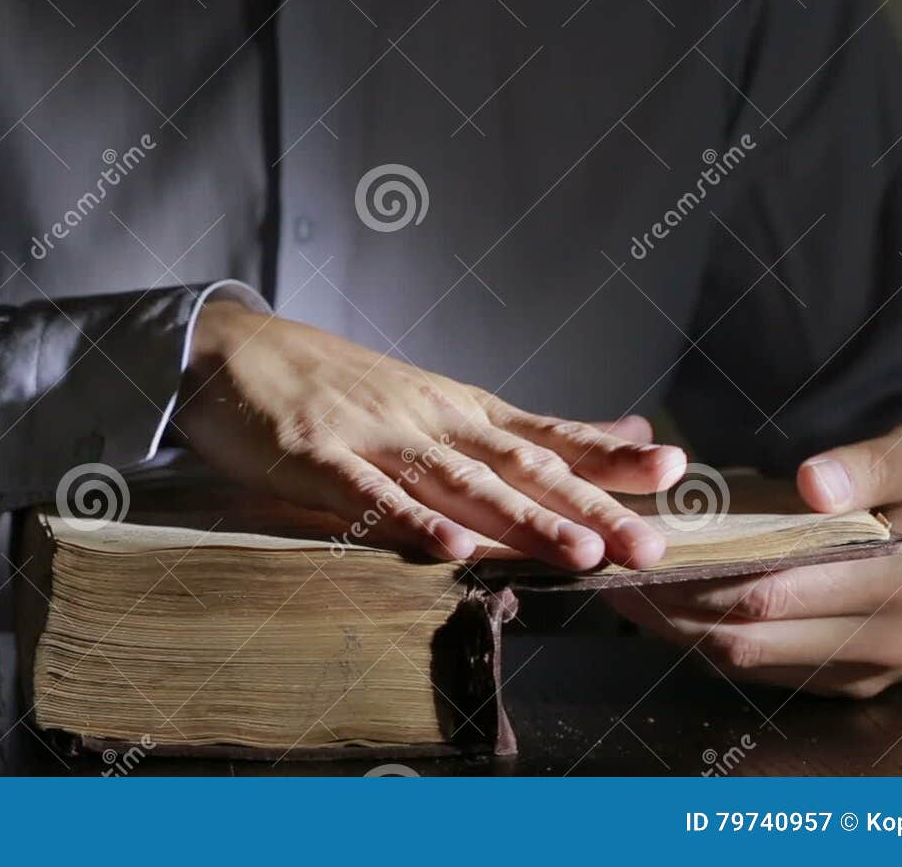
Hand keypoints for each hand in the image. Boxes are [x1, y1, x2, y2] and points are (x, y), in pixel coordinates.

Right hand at [174, 299, 686, 566]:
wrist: (226, 348)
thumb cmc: (327, 382)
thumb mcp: (424, 396)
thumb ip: (500, 430)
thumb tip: (599, 436)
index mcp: (454, 409)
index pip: (543, 436)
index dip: (608, 456)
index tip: (674, 470)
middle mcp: (426, 419)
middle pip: (517, 468)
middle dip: (589, 508)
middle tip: (650, 545)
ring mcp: (372, 437)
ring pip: (456, 484)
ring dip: (520, 521)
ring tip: (579, 553)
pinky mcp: (314, 458)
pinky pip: (368, 496)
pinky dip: (409, 522)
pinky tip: (449, 548)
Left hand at [603, 421, 901, 696]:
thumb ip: (866, 466)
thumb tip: (810, 482)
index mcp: (894, 582)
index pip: (772, 592)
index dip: (697, 579)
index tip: (640, 553)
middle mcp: (874, 640)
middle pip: (746, 637)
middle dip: (669, 610)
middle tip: (609, 576)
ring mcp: (861, 670)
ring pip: (748, 662)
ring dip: (680, 633)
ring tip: (623, 594)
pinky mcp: (848, 684)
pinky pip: (767, 672)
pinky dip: (713, 645)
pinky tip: (670, 614)